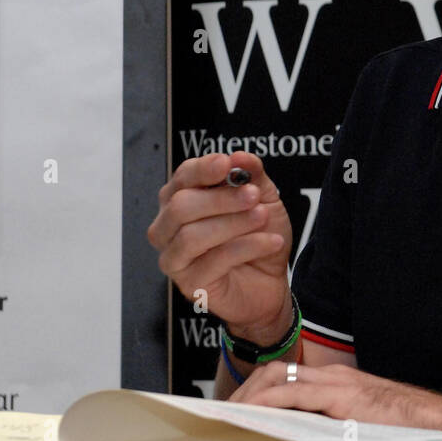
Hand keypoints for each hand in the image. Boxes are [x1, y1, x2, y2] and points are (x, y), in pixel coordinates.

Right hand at [148, 152, 291, 341]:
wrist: (272, 280)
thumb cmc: (258, 236)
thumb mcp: (263, 198)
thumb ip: (252, 174)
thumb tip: (240, 155)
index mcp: (181, 199)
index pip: (181, 178)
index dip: (202, 169)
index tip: (226, 164)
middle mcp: (169, 228)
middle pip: (180, 206)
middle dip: (221, 199)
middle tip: (253, 196)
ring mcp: (175, 258)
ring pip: (192, 235)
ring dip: (233, 223)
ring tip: (263, 217)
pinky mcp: (189, 285)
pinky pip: (213, 261)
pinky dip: (247, 247)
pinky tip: (270, 242)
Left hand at [230, 361, 441, 440]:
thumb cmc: (412, 433)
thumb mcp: (365, 427)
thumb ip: (336, 427)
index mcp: (341, 383)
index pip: (288, 376)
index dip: (258, 390)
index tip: (239, 410)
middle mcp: (336, 377)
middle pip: (276, 372)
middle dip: (246, 392)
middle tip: (225, 416)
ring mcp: (338, 384)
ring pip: (277, 378)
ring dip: (249, 396)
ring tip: (233, 419)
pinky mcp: (342, 397)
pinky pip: (292, 394)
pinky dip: (267, 402)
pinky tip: (252, 417)